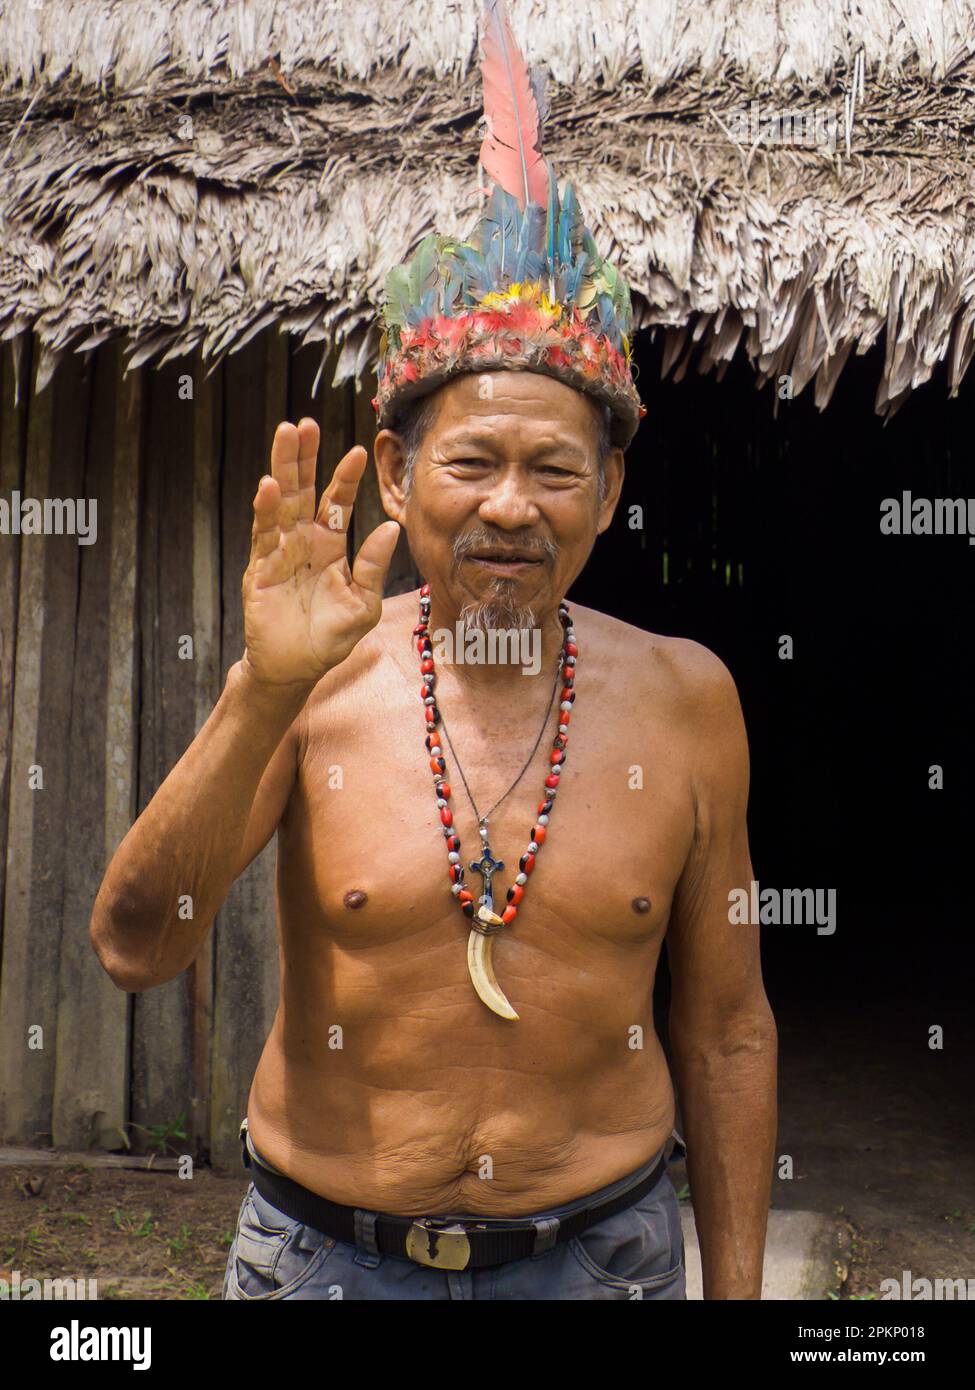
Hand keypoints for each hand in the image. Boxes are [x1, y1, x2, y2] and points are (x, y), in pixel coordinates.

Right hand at [241, 419, 399, 687]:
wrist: (294, 670)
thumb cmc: (328, 638)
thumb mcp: (363, 605)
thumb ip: (373, 567)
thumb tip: (391, 527)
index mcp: (329, 546)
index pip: (336, 503)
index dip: (345, 478)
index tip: (357, 450)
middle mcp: (302, 542)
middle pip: (302, 491)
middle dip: (303, 457)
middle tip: (305, 423)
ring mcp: (278, 553)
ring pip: (280, 502)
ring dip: (282, 469)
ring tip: (285, 434)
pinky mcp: (259, 570)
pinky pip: (262, 535)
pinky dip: (264, 511)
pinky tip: (267, 486)